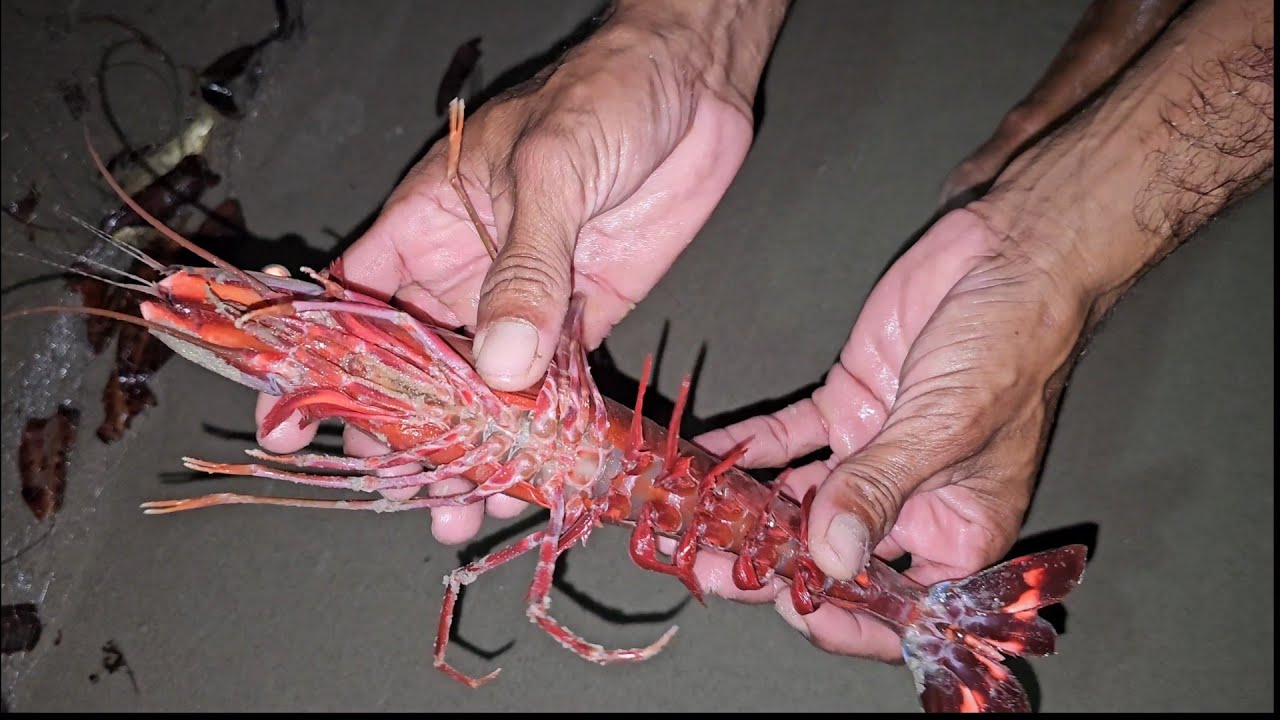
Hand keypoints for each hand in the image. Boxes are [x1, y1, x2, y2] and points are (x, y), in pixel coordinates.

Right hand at [254, 1, 786, 544]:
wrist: (694, 80)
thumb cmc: (606, 94)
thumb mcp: (552, 171)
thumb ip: (525, 269)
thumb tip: (499, 369)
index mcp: (429, 220)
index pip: (355, 301)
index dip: (321, 362)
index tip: (295, 423)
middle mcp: (468, 268)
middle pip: (415, 365)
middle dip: (404, 431)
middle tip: (404, 488)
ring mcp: (526, 298)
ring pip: (480, 389)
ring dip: (470, 448)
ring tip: (460, 508)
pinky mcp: (584, 316)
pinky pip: (550, 386)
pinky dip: (536, 434)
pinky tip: (527, 479)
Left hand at [690, 205, 1092, 661]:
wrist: (1013, 253)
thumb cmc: (1012, 345)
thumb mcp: (946, 429)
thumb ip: (880, 491)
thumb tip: (830, 559)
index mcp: (958, 529)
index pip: (898, 603)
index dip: (846, 615)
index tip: (792, 608)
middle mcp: (911, 502)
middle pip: (833, 555)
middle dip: (774, 565)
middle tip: (711, 568)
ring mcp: (872, 453)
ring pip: (800, 501)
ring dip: (748, 513)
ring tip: (690, 524)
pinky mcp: (844, 405)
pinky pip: (787, 439)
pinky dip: (746, 449)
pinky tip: (704, 460)